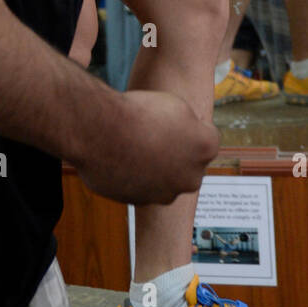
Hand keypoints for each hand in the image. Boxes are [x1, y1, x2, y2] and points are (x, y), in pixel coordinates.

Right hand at [73, 90, 219, 205]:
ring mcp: (165, 194)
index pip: (207, 137)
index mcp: (206, 148)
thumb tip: (187, 134)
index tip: (172, 119)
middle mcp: (191, 177)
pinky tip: (121, 157)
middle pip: (187, 163)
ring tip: (133, 145)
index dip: (189, 125)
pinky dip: (135, 176)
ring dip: (155, 166)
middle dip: (176, 152)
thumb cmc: (140, 113)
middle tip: (153, 133)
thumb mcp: (176, 104)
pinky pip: (142, 187)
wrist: (100, 132)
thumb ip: (189, 124)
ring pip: (165, 178)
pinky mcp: (140, 202)